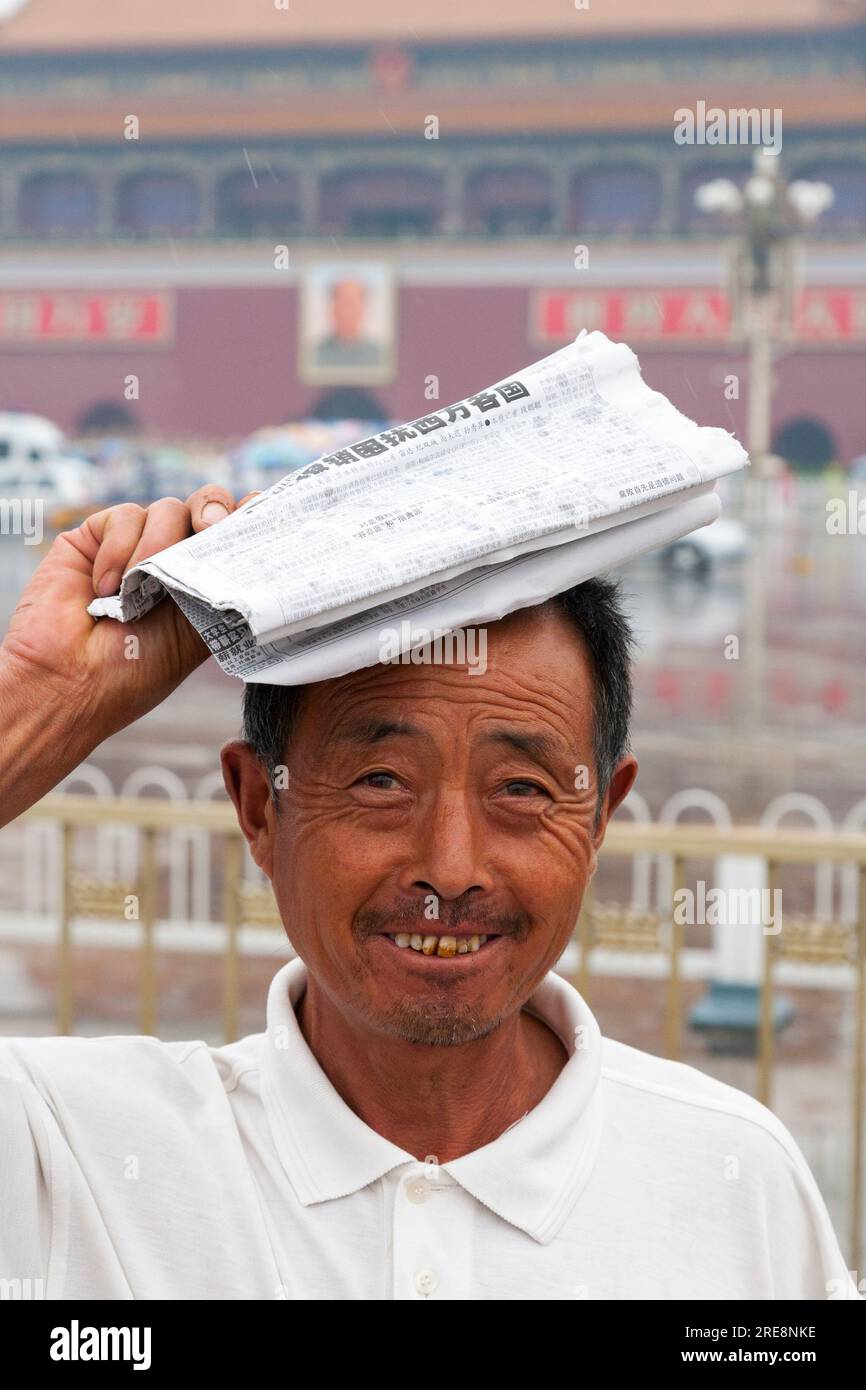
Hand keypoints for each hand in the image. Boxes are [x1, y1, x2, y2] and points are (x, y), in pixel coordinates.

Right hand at [0, 487, 254, 824]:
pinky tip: (105, 589)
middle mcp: (174, 558)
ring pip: (169, 508)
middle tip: (212, 527)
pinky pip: (125, 516)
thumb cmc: (136, 673)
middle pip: (208, 506)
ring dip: (159, 545)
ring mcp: (135, 545)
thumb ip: (227, 588)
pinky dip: (119, 550)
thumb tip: (266, 551)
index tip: (264, 511)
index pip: (236, 534)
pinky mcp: (96, 536)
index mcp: (206, 581)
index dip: (252, 516)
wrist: (72, 683)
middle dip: (215, 509)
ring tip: (138, 591)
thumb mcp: (199, 632)